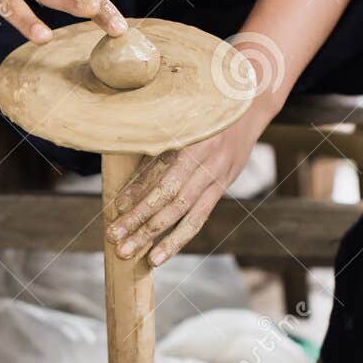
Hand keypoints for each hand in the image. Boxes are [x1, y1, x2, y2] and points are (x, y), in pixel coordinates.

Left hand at [106, 114, 266, 265]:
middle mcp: (205, 162)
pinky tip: (160, 254)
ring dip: (159, 238)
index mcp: (192, 140)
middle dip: (141, 221)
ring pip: (185, 214)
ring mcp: (216, 177)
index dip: (138, 193)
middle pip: (171, 199)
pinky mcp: (220, 188)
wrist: (246, 107)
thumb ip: (155, 151)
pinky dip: (178, 239)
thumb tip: (125, 190)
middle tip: (116, 239)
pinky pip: (198, 218)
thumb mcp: (179, 122)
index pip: (162, 173)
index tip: (116, 209)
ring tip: (134, 254)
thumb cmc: (201, 113)